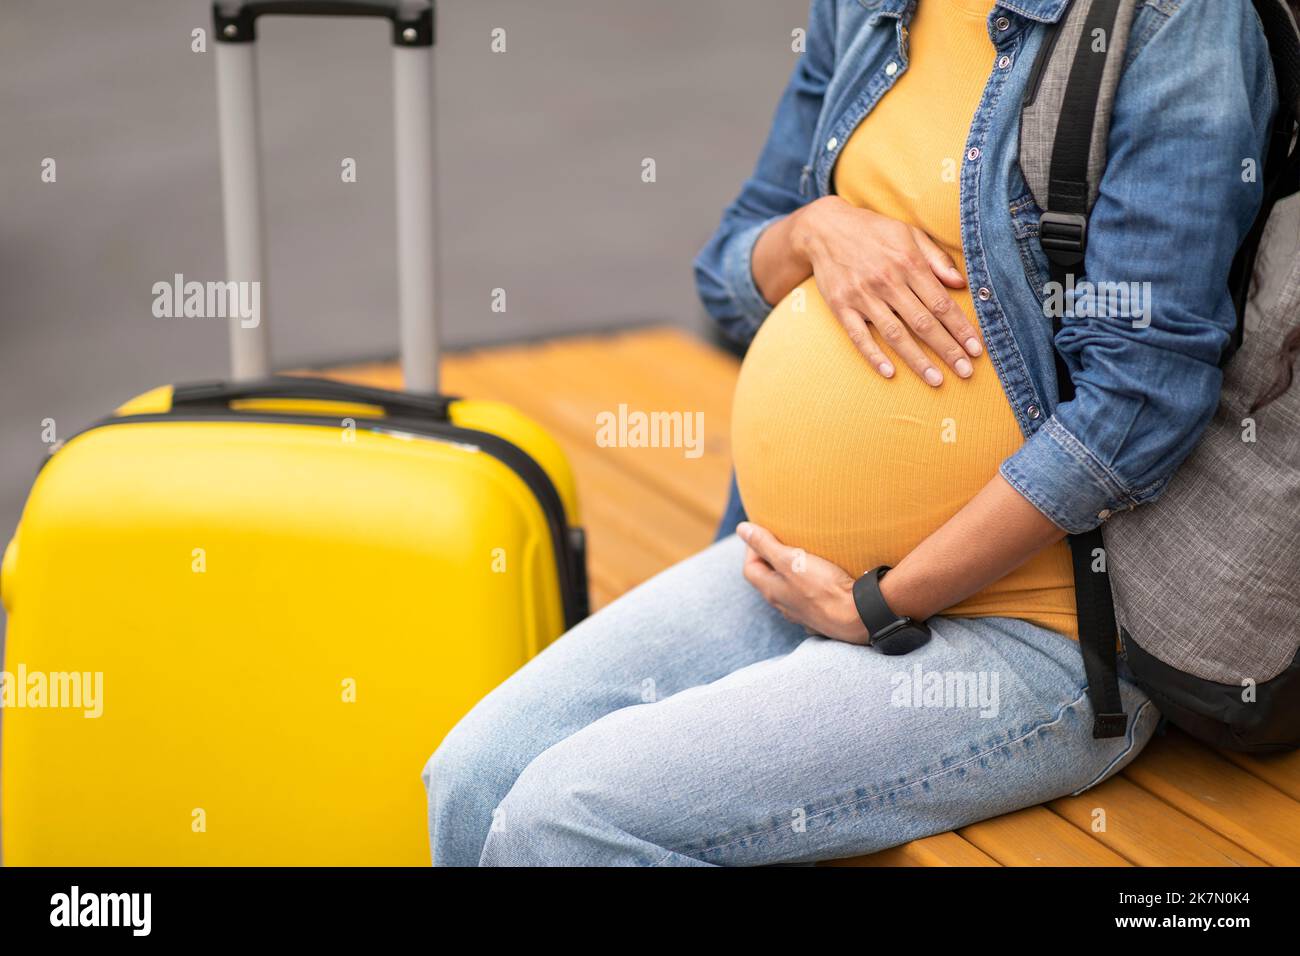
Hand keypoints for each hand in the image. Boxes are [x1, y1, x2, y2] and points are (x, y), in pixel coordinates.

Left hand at [737, 522, 868, 643]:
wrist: (857, 616)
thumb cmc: (822, 587)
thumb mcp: (789, 560)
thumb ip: (765, 544)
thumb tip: (741, 528)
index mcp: (771, 591)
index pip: (750, 568)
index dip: (752, 548)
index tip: (764, 533)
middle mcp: (783, 605)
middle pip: (768, 580)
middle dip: (771, 560)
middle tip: (782, 541)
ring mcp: (802, 614)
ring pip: (788, 591)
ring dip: (791, 574)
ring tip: (802, 557)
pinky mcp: (821, 617)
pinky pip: (808, 600)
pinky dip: (808, 586)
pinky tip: (821, 579)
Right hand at [791, 196, 982, 385]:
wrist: (824, 228)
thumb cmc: (873, 231)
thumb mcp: (909, 234)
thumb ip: (936, 259)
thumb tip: (961, 283)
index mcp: (908, 263)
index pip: (941, 302)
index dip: (961, 328)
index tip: (976, 348)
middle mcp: (887, 281)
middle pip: (923, 323)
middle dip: (948, 349)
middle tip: (966, 371)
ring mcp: (862, 296)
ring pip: (895, 334)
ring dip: (918, 360)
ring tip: (936, 380)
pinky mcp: (840, 306)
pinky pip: (858, 336)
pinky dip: (874, 355)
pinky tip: (890, 372)